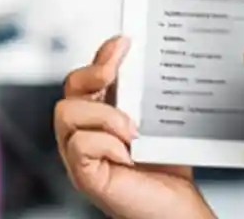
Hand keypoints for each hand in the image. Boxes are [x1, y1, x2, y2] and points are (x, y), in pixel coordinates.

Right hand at [55, 36, 213, 218]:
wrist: (176, 205)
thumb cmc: (166, 164)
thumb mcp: (157, 117)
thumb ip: (145, 90)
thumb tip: (144, 55)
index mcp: (100, 112)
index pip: (87, 76)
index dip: (101, 56)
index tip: (125, 42)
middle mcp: (85, 130)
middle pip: (69, 89)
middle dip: (93, 73)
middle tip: (117, 73)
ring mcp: (80, 154)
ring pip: (66, 113)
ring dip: (104, 115)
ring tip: (133, 131)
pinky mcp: (84, 175)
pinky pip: (78, 145)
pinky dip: (105, 143)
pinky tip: (128, 154)